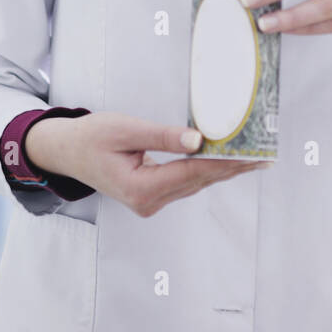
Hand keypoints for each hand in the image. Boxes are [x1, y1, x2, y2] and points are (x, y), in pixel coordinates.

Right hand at [24, 112, 269, 217]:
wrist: (66, 152)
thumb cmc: (91, 137)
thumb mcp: (125, 130)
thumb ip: (163, 136)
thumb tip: (200, 140)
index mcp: (141, 189)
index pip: (192, 173)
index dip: (224, 163)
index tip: (251, 155)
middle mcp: (148, 202)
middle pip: (199, 182)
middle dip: (232, 168)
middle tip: (264, 156)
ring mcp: (150, 202)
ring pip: (195, 184)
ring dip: (223, 170)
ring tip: (252, 157)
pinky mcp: (151, 195)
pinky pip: (185, 182)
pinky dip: (206, 170)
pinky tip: (224, 161)